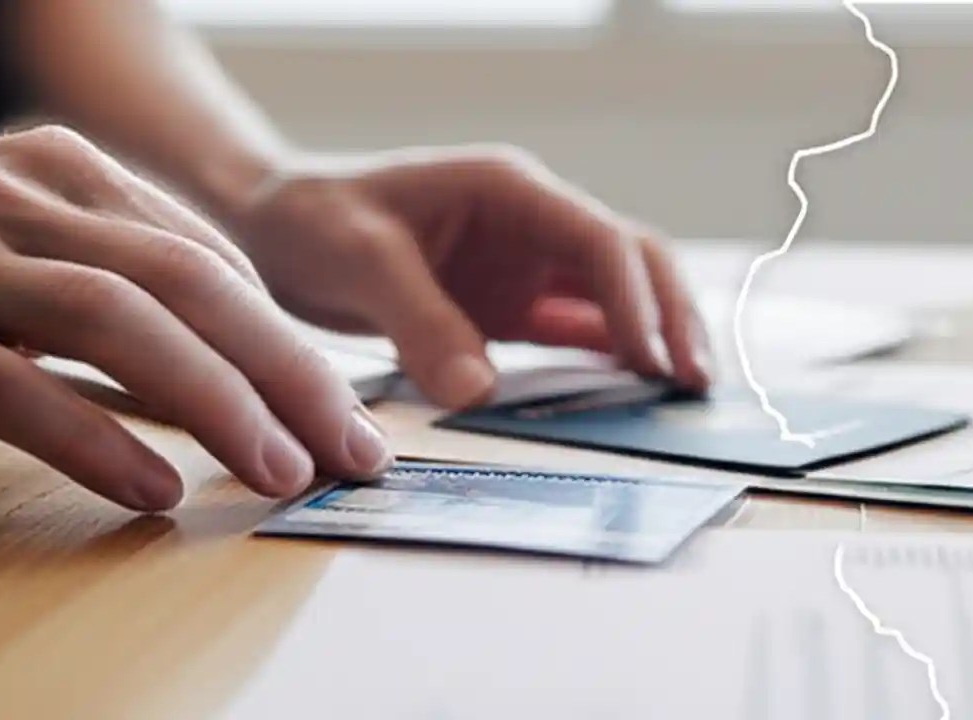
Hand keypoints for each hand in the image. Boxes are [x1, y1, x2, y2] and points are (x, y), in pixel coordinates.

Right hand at [0, 126, 390, 511]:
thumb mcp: (36, 262)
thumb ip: (126, 296)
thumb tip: (246, 388)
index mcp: (68, 175)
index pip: (209, 260)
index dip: (288, 344)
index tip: (345, 414)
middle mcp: (23, 194)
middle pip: (190, 280)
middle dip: (289, 373)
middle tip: (356, 452)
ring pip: (116, 316)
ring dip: (218, 402)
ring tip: (284, 474)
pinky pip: (7, 381)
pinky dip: (90, 437)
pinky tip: (155, 488)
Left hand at [219, 145, 713, 408]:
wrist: (276, 228)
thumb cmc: (314, 221)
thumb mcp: (359, 259)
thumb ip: (420, 320)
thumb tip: (479, 393)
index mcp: (509, 191)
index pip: (598, 240)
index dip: (636, 299)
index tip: (653, 360)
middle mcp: (532, 225)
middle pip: (631, 263)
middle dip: (671, 316)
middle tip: (696, 383)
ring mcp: (525, 267)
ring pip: (616, 299)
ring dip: (653, 340)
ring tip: (684, 395)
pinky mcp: (510, 306)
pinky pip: (574, 333)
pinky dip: (607, 363)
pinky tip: (628, 398)